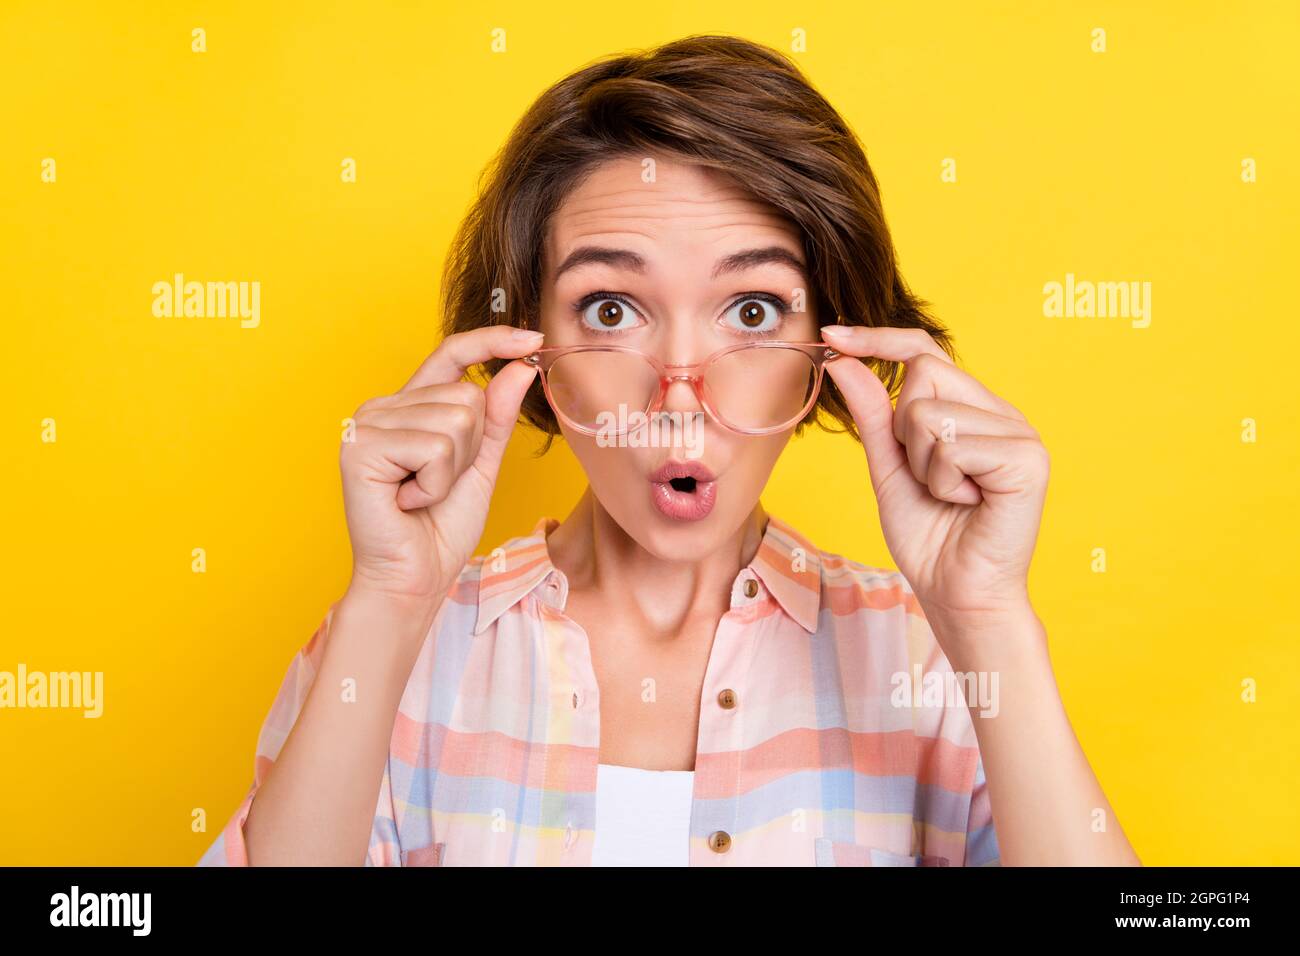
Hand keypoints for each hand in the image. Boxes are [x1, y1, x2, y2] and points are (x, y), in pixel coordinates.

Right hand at [339, 325, 542, 608]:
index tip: (534, 338)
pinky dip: (434, 483)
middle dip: (469, 449)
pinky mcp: (360, 447)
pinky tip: (408, 501)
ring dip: (451, 470)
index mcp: (410, 405)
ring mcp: (367, 424)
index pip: (451, 354)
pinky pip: (433, 447)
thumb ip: (497, 418)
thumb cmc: (441, 528)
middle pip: (465, 397)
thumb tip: (519, 367)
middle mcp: (383, 407)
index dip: (492, 341)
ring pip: (455, 421)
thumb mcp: (481, 465)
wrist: (414, 578)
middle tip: (437, 485)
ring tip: (421, 495)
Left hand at [820, 325, 1048, 639]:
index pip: (925, 353)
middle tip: (928, 477)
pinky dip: (944, 481)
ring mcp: (1019, 432)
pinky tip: (968, 504)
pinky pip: (953, 445)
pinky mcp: (1027, 458)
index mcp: (972, 411)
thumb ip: (872, 415)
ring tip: (951, 496)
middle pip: (924, 373)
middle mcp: (1000, 413)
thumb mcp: (888, 467)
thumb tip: (844, 359)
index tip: (830, 334)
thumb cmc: (929, 536)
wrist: (957, 592)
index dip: (878, 339)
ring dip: (923, 464)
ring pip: (931, 412)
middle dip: (903, 430)